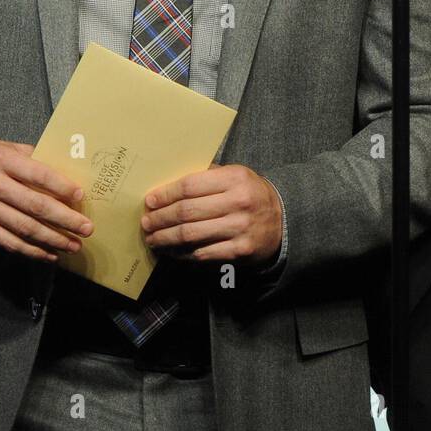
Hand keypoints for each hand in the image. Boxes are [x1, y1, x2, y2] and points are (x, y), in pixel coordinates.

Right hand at [0, 139, 93, 261]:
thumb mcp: (7, 148)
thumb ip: (34, 158)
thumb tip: (68, 171)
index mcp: (2, 160)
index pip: (38, 174)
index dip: (60, 186)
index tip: (80, 196)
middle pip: (34, 206)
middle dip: (64, 219)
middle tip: (86, 228)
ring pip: (23, 228)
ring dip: (52, 239)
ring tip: (74, 245)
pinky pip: (8, 242)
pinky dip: (31, 250)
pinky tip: (50, 253)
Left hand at [141, 165, 282, 266]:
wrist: (284, 221)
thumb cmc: (252, 195)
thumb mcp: (237, 176)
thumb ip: (208, 176)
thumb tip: (168, 187)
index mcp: (235, 178)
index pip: (190, 186)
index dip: (165, 194)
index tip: (150, 201)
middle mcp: (238, 202)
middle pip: (186, 211)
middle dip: (160, 218)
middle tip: (146, 222)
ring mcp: (239, 228)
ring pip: (190, 234)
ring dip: (165, 238)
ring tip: (152, 238)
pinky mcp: (240, 251)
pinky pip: (202, 253)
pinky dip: (182, 254)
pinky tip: (171, 252)